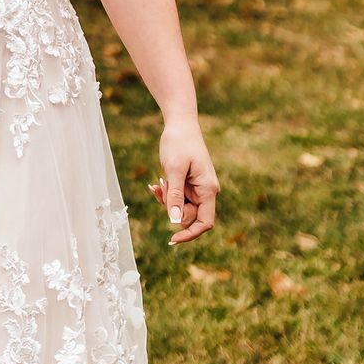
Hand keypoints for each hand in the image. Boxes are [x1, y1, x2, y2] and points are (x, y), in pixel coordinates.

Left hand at [151, 122, 219, 246]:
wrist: (180, 124)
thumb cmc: (179, 143)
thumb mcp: (174, 169)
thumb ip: (175, 195)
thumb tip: (175, 221)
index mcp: (208, 189)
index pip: (205, 222)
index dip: (190, 234)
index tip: (172, 240)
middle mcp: (205, 192)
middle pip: (189, 216)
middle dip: (172, 208)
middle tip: (161, 188)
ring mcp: (196, 189)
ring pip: (180, 208)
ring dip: (166, 200)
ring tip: (158, 182)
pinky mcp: (187, 184)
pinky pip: (176, 198)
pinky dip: (165, 194)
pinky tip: (155, 184)